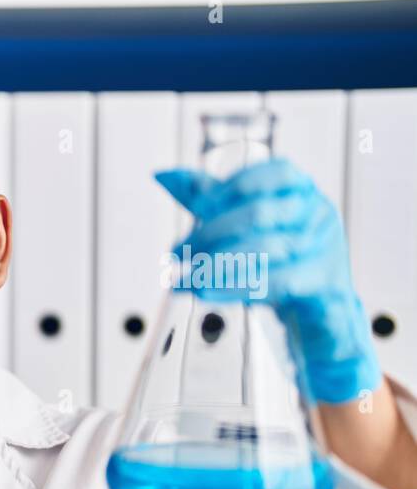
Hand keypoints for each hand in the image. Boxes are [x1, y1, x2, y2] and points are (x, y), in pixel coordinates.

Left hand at [154, 157, 380, 404]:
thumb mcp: (244, 228)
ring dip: (216, 264)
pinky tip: (205, 293)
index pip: (269, 174)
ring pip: (266, 249)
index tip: (196, 208)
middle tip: (176, 253)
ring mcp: (325, 248)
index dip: (230, 188)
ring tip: (183, 279)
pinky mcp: (324, 283)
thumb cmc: (277, 263)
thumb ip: (209, 200)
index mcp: (301, 190)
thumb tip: (163, 175)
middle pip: (260, 213)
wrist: (318, 314)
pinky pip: (276, 282)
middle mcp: (318, 213)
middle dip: (210, 232)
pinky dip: (235, 287)